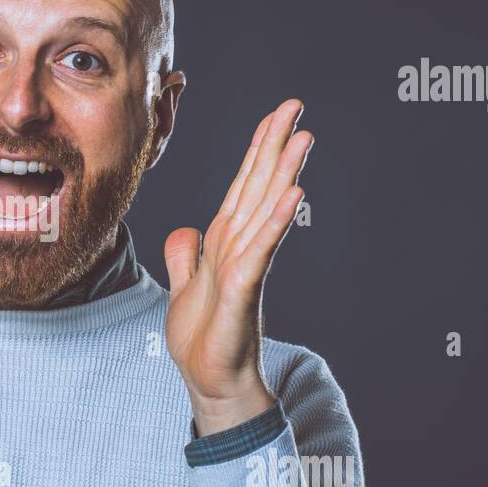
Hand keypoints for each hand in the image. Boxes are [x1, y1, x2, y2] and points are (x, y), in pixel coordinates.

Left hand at [163, 98, 312, 435]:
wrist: (209, 381)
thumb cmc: (204, 338)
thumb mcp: (184, 287)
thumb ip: (187, 255)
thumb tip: (187, 229)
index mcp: (225, 241)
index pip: (243, 185)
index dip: (257, 149)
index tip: (276, 114)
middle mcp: (240, 247)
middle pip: (259, 186)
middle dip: (275, 145)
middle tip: (296, 105)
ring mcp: (245, 267)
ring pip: (265, 209)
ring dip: (284, 173)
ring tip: (303, 136)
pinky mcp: (242, 290)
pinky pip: (261, 250)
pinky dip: (277, 222)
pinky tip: (294, 194)